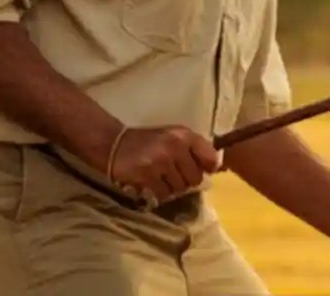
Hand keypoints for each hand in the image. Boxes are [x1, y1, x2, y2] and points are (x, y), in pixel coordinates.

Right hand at [106, 125, 221, 204]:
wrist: (114, 143)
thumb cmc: (149, 141)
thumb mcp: (174, 136)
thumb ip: (194, 148)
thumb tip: (215, 168)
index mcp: (185, 135)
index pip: (210, 157)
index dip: (208, 168)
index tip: (202, 171)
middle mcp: (175, 146)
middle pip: (195, 178)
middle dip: (186, 181)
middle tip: (175, 176)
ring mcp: (161, 161)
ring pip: (179, 188)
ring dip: (172, 188)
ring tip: (162, 179)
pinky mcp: (147, 175)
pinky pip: (163, 194)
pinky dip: (159, 193)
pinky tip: (152, 185)